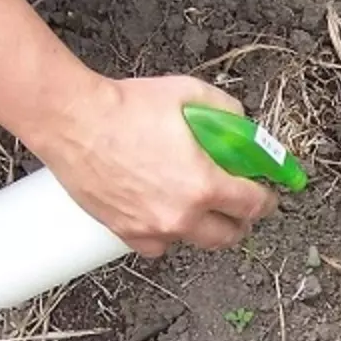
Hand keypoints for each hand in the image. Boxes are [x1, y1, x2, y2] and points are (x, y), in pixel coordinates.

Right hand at [33, 74, 277, 257]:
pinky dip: (166, 235)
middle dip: (240, 221)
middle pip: (229, 235)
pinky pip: (158, 247)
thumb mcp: (189, 94)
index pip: (253, 206)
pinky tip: (165, 216)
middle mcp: (182, 215)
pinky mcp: (126, 232)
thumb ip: (225, 112)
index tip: (267, 196)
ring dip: (204, 228)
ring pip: (194, 242)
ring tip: (202, 209)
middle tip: (238, 207)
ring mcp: (153, 228)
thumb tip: (242, 125)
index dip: (266, 200)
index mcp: (204, 184)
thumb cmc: (126, 106)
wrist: (72, 120)